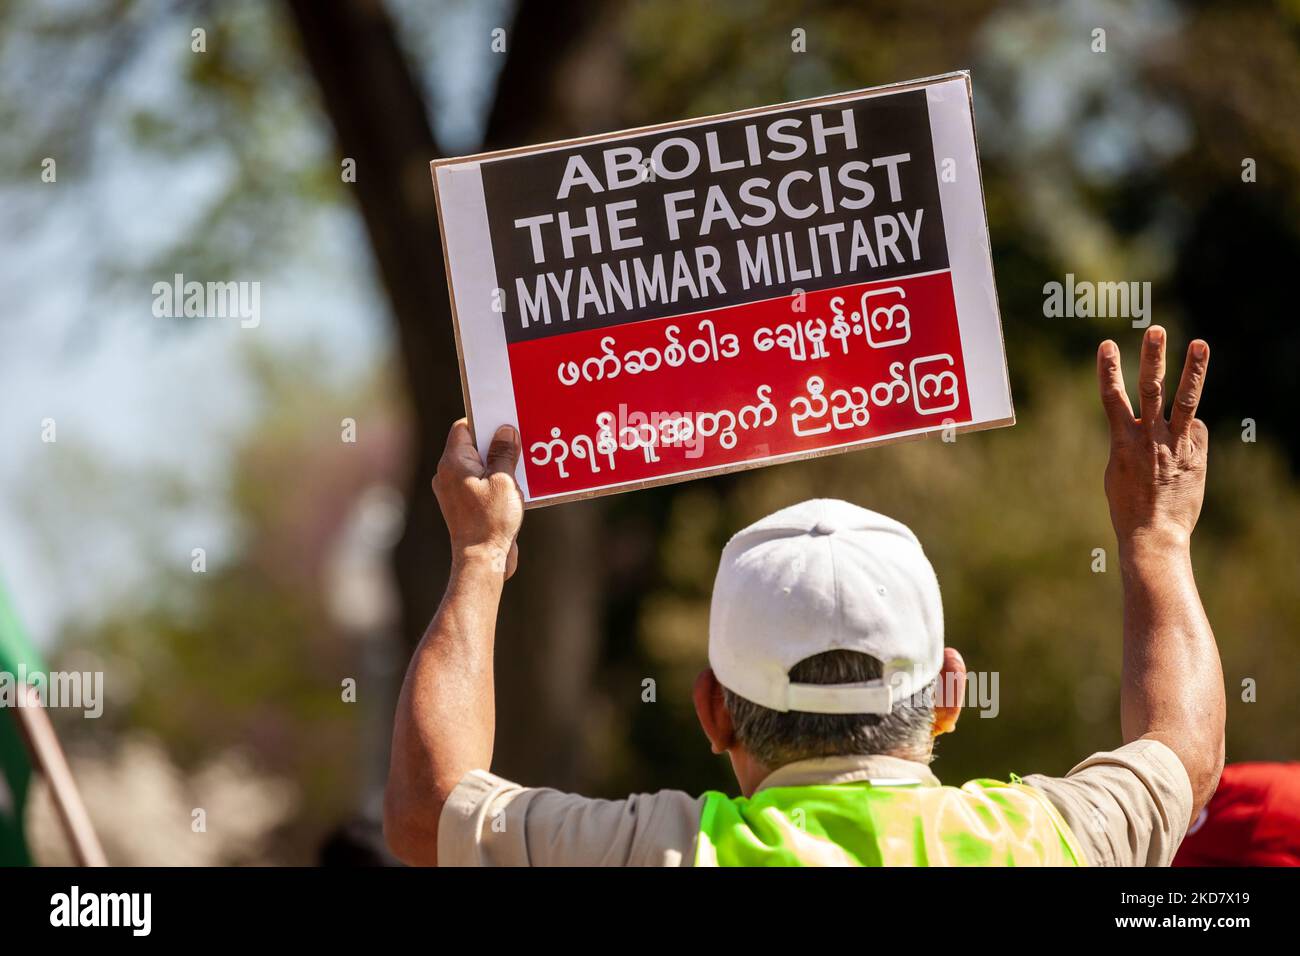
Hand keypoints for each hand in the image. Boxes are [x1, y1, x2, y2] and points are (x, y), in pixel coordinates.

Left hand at [432, 419, 523, 576]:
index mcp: (453, 463)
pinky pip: (479, 484)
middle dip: (495, 443)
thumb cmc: (491, 519)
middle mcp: (448, 475)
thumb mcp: (504, 480)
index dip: (484, 421)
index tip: (504, 420)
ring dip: (498, 464)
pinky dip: (495, 481)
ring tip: (521, 464)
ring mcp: (454, 492)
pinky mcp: (463, 507)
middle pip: (472, 447)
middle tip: (518, 439)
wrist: (482, 560)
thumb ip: (504, 453)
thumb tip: (504, 431)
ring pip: (477, 467)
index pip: (463, 428)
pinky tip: (516, 485)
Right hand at [1097, 326, 1208, 548]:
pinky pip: (1195, 432)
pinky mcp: (1196, 455)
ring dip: (1194, 370)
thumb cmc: (1128, 506)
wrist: (1153, 534)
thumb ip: (1131, 442)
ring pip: (1185, 401)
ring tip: (1200, 343)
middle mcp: (1149, 438)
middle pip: (1151, 390)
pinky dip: (1190, 431)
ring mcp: (1175, 445)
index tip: (1107, 344)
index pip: (1112, 397)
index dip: (1109, 369)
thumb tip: (1149, 425)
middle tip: (1155, 330)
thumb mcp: (1117, 470)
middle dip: (1152, 357)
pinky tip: (1183, 449)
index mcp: (1122, 442)